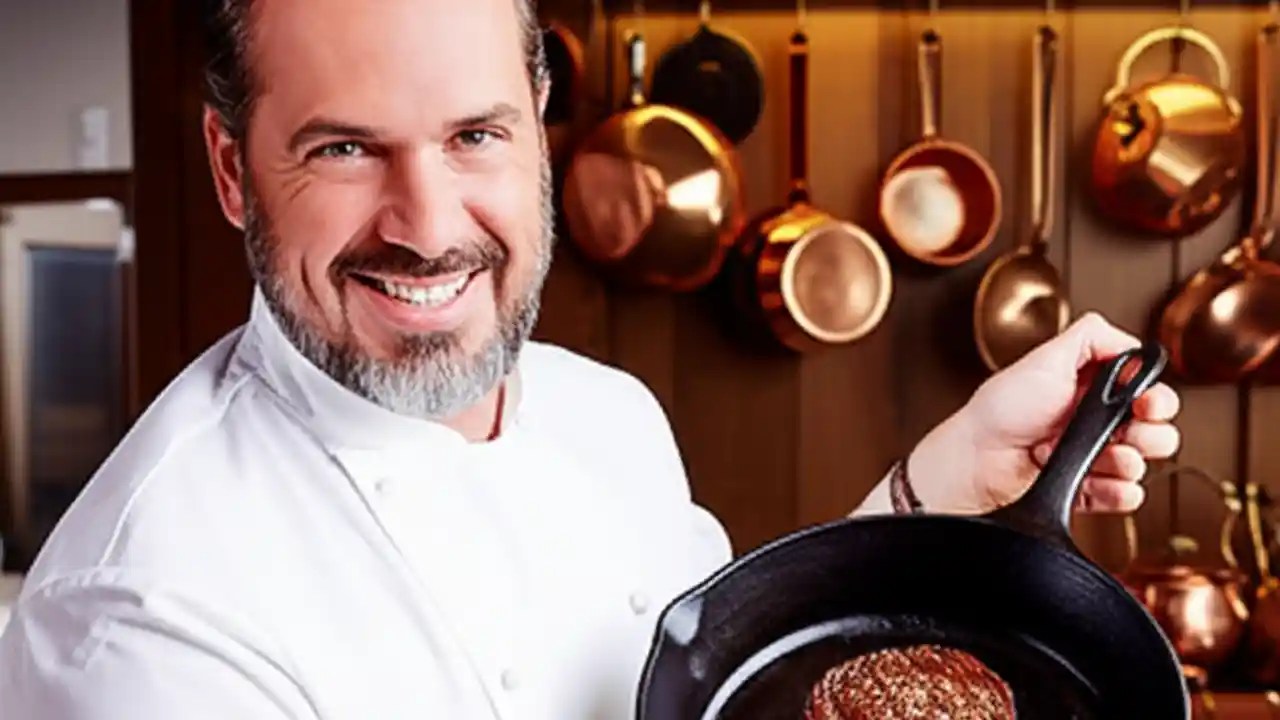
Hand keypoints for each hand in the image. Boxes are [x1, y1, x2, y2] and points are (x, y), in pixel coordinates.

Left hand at [907, 313, 1181, 514]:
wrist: (974, 463)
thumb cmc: (998, 412)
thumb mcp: (1044, 358)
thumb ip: (1090, 337)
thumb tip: (1132, 342)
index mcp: (1087, 386)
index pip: (1144, 389)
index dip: (1155, 397)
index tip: (1147, 403)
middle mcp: (1090, 420)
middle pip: (1153, 428)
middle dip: (1151, 433)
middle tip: (1131, 432)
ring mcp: (1087, 455)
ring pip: (1141, 463)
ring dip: (1131, 462)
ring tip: (1106, 457)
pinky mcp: (1083, 488)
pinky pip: (1122, 494)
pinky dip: (1118, 491)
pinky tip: (1099, 481)